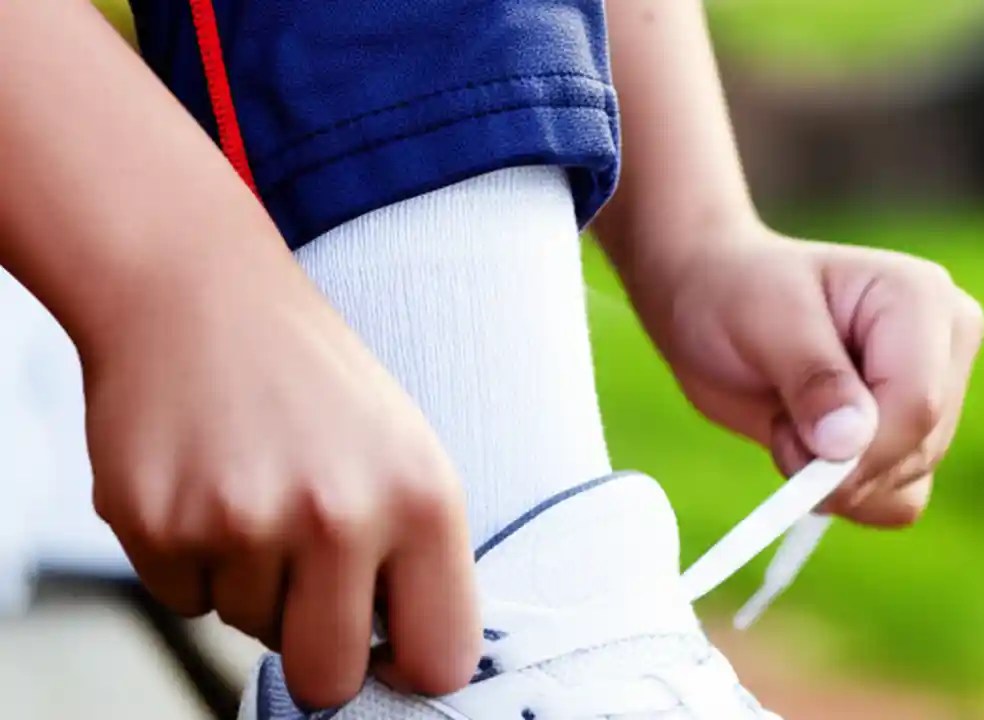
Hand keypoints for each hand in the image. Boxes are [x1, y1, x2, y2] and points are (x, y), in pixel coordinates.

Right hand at [81, 255, 478, 707]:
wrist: (199, 295)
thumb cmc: (314, 384)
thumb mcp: (405, 454)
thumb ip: (419, 559)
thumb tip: (416, 660)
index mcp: (423, 500)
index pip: (439, 661)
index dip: (408, 666)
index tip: (387, 650)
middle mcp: (339, 517)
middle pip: (331, 680)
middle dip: (318, 649)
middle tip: (306, 582)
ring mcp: (243, 523)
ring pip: (250, 630)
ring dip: (252, 582)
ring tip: (253, 488)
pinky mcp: (157, 525)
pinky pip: (185, 601)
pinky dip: (192, 561)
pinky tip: (203, 484)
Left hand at [629, 225, 983, 526]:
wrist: (714, 306)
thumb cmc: (737, 294)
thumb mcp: (763, 321)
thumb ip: (812, 379)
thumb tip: (850, 443)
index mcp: (921, 297)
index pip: (918, 402)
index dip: (861, 449)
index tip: (796, 455)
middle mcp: (945, 343)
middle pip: (918, 447)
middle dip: (839, 464)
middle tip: (781, 426)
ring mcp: (937, 391)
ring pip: (908, 481)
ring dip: (835, 478)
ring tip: (791, 419)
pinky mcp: (915, 435)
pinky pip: (897, 499)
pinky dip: (845, 493)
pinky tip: (809, 444)